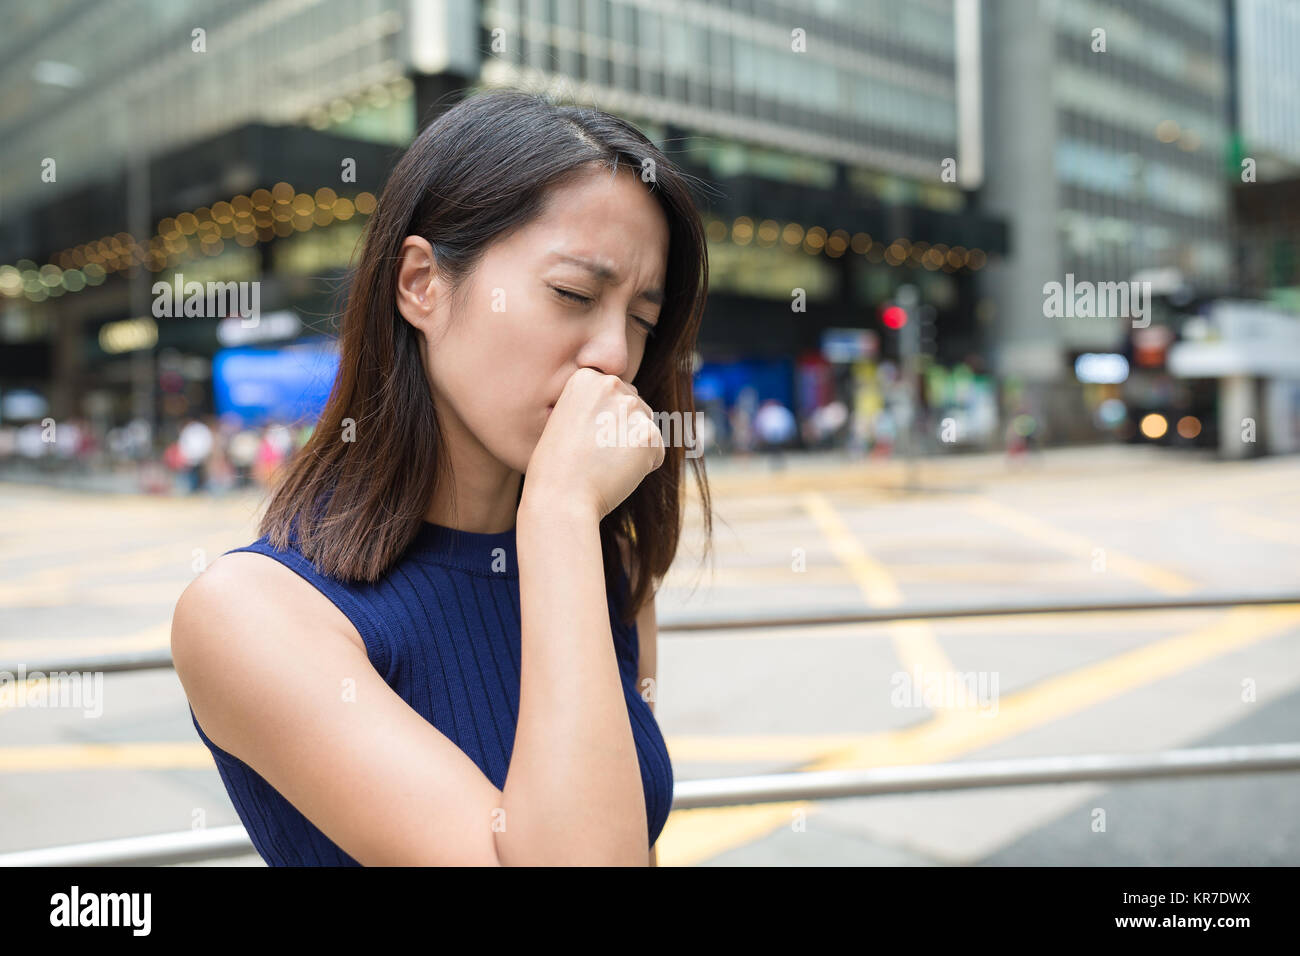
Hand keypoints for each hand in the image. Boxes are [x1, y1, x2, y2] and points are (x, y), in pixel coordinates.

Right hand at [523, 368, 664, 519]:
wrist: (560, 497)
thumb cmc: (556, 467)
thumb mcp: (565, 420)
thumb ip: (594, 406)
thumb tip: (625, 407)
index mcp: (585, 378)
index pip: (613, 394)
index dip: (602, 421)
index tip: (582, 438)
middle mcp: (610, 384)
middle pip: (633, 407)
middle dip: (622, 431)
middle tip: (594, 453)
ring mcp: (631, 407)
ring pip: (645, 428)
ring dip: (633, 447)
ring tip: (604, 464)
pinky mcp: (648, 433)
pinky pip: (656, 450)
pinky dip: (644, 466)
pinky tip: (617, 473)